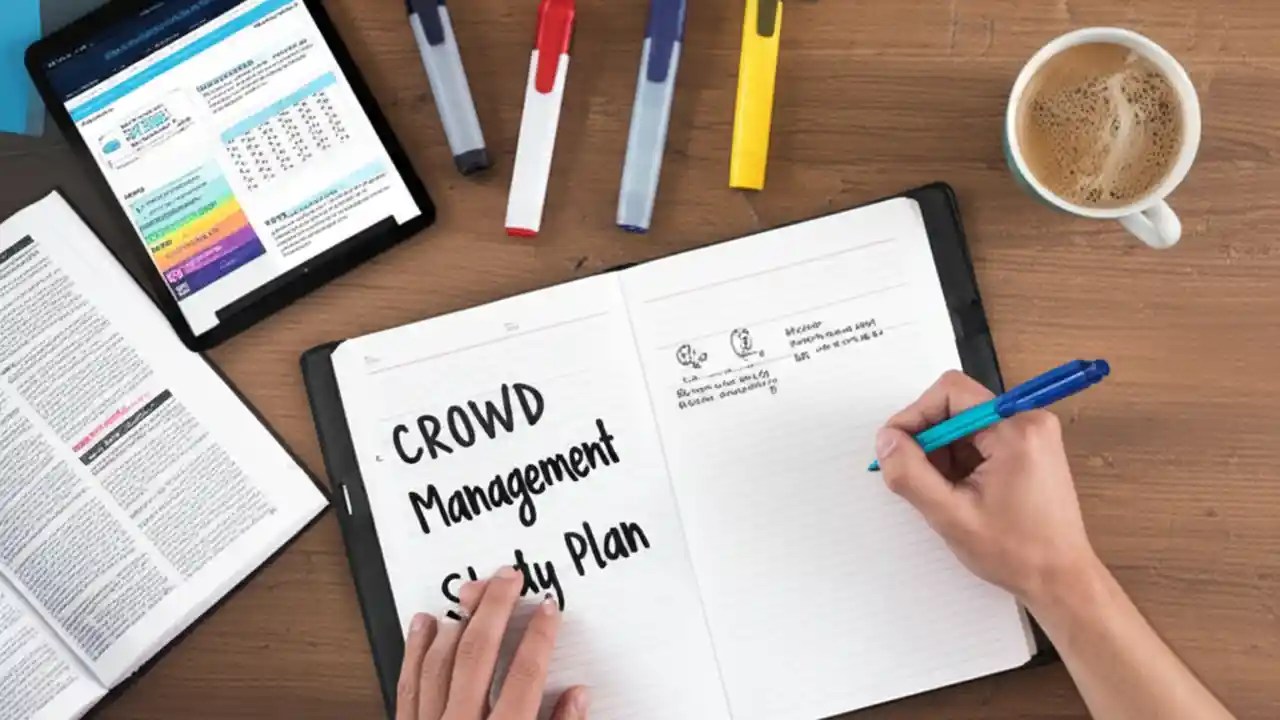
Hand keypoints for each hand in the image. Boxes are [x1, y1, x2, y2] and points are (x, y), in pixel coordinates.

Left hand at [396, 566, 588, 719]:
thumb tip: (577, 697)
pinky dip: (414, 651)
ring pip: (439, 663)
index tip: (547, 608)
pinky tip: (424, 624)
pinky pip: (407, 685)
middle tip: (507, 578)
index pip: (524, 676)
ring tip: (471, 593)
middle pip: (478, 655)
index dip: (539, 637)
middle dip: (495, 609)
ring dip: (456, 623)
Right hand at [876, 370, 1101, 608]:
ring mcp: (1030, 433)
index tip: (896, 448)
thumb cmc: (1018, 552)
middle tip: (920, 479)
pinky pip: (979, 439)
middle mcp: (1028, 421)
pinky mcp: (1028, 447)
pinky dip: (960, 461)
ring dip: (944, 454)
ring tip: (947, 494)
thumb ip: (910, 474)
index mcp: (1016, 430)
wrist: (1060, 579)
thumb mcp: (951, 516)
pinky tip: (961, 492)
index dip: (915, 415)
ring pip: (964, 424)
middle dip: (929, 441)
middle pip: (956, 406)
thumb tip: (886, 441)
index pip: (950, 392)